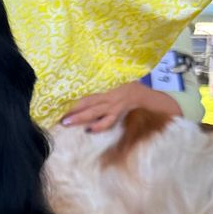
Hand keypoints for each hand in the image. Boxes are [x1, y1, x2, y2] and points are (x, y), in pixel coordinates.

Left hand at [60, 80, 181, 132]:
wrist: (151, 96)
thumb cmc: (133, 89)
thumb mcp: (120, 83)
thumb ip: (106, 89)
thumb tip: (87, 92)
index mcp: (109, 89)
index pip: (88, 96)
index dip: (75, 102)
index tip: (62, 107)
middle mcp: (111, 97)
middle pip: (89, 104)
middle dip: (75, 111)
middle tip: (61, 118)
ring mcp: (116, 106)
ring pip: (96, 113)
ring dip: (82, 118)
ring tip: (68, 123)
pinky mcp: (121, 113)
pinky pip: (109, 121)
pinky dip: (99, 125)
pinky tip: (90, 130)